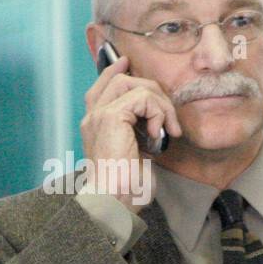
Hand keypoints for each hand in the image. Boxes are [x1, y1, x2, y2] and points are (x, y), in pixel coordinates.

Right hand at [80, 52, 182, 212]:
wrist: (115, 200)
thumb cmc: (127, 187)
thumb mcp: (135, 155)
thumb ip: (137, 134)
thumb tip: (154, 123)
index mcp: (94, 125)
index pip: (101, 87)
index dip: (114, 71)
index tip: (128, 63)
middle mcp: (92, 117)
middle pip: (120, 80)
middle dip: (152, 91)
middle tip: (169, 117)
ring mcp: (99, 115)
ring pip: (133, 84)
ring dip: (160, 103)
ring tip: (169, 129)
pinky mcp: (111, 117)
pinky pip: (142, 98)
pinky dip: (158, 113)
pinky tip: (159, 134)